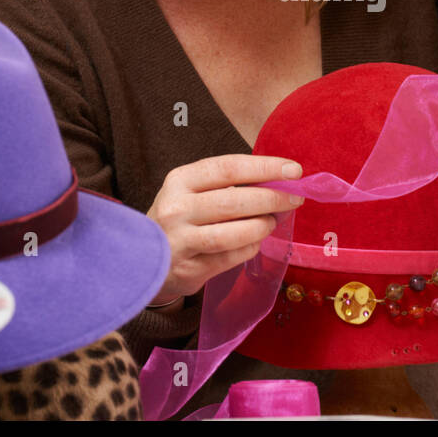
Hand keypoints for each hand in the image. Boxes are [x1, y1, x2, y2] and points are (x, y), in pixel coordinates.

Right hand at [144, 154, 303, 308]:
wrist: (142, 259)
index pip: (228, 168)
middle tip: (295, 198)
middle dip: (272, 198)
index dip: (264, 167)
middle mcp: (176, 208)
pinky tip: (254, 242)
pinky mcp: (189, 269)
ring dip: (262, 226)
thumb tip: (280, 181)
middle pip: (234, 200)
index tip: (294, 170)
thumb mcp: (193, 192)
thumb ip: (229, 184)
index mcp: (180, 180)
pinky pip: (232, 256)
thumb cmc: (180, 217)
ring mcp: (180, 241)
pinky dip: (250, 247)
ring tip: (271, 221)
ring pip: (234, 232)